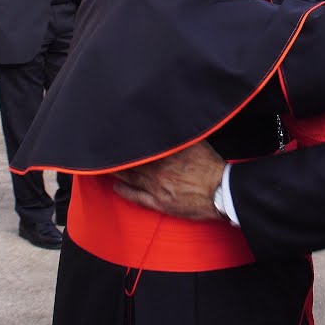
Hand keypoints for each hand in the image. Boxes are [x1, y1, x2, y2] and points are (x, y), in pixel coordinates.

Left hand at [112, 141, 226, 220]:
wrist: (221, 192)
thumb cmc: (211, 166)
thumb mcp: (196, 143)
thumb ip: (178, 134)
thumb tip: (169, 120)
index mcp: (165, 155)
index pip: (137, 147)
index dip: (124, 143)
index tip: (114, 137)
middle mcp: (157, 170)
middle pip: (130, 162)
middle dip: (116, 158)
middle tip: (103, 153)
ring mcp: (156, 188)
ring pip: (130, 179)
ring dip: (116, 173)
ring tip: (104, 167)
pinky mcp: (160, 203)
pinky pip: (136, 198)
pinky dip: (124, 192)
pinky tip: (116, 188)